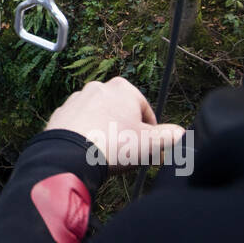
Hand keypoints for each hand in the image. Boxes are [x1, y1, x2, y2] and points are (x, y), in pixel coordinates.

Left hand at [44, 77, 186, 172]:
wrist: (70, 154)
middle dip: (127, 131)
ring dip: (106, 132)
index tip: (148, 149)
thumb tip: (182, 134)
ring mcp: (77, 99)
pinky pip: (80, 124)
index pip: (145, 111)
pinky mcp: (61, 113)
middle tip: (129, 153)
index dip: (150, 132)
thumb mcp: (152, 143)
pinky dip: (86, 135)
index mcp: (123, 89)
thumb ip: (171, 137)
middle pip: (121, 112)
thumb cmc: (114, 145)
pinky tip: (89, 152)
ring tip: (108, 154)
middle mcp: (98, 88)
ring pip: (100, 117)